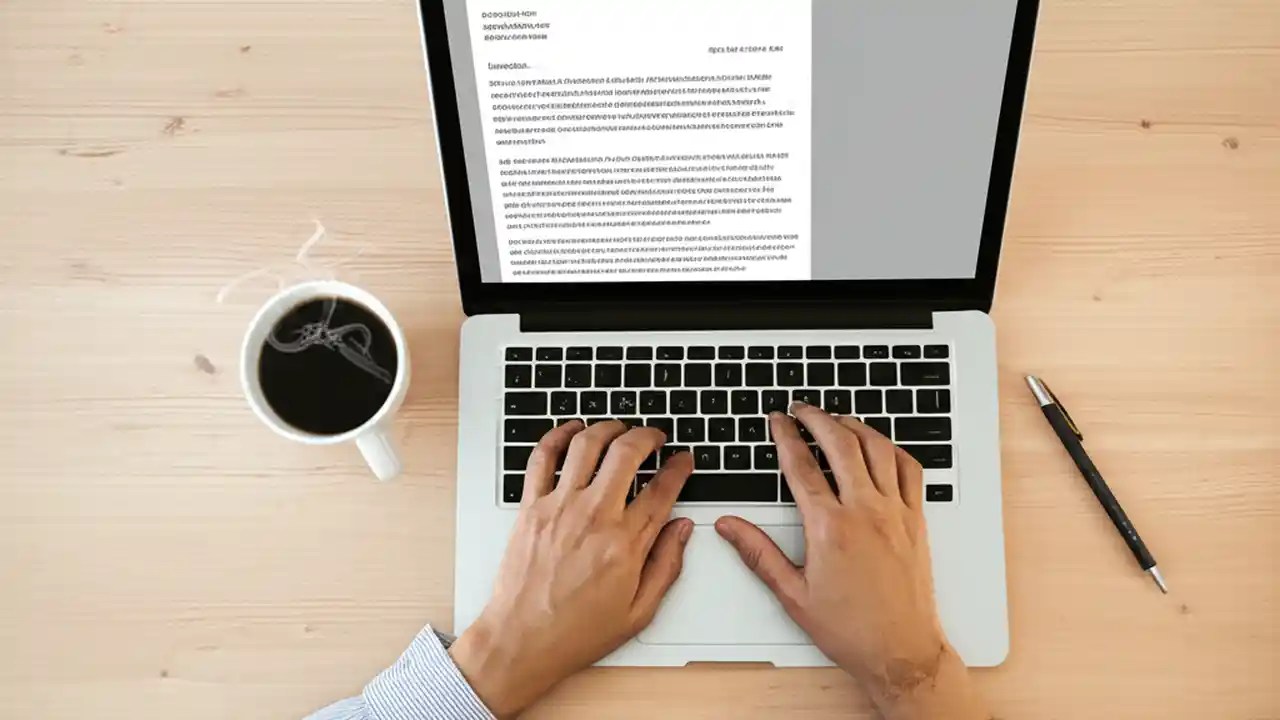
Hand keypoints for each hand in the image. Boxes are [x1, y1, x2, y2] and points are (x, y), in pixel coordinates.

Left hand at [449, 420, 692, 717]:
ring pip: (587, 445)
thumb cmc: (575, 632)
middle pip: (627, 453)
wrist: (521, 641)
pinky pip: (542, 457)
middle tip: (655, 437)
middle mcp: (594, 517)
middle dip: (647, 436)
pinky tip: (572, 429)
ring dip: (608, 428)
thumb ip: (666, 565)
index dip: (679, 468)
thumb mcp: (638, 612)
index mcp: (625, 544)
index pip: (662, 490)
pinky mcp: (531, 507)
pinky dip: (558, 435)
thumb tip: (682, 529)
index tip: (684, 460)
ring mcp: (559, 507)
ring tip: (619, 428)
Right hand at [715, 404, 988, 719]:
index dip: (785, 436)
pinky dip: (893, 449)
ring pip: (877, 449)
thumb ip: (758, 554)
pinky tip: (880, 446)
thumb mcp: (793, 594)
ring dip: (854, 426)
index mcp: (829, 528)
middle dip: (817, 418)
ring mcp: (895, 513)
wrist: (901, 651)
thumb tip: (728, 527)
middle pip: (840, 444)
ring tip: (836, 419)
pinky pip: (909, 470)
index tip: (777, 420)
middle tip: (801, 408)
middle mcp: (865, 512)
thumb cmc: (851, 629)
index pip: (802, 466)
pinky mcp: (916, 520)